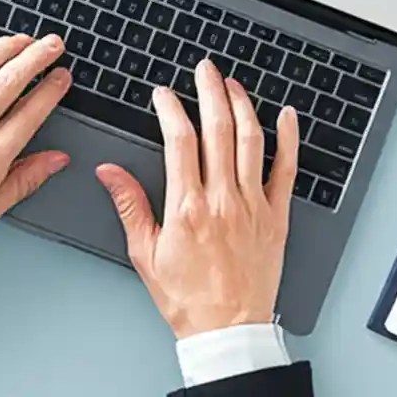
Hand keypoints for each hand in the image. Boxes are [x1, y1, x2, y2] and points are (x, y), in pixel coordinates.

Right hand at [96, 60, 298, 338]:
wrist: (228, 328)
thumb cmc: (188, 297)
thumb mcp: (145, 254)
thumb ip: (130, 205)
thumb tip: (108, 173)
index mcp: (187, 207)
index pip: (179, 140)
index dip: (171, 108)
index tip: (164, 93)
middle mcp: (223, 199)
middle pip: (218, 129)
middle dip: (209, 91)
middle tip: (204, 69)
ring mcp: (253, 204)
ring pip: (251, 140)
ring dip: (242, 105)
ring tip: (232, 84)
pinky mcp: (276, 215)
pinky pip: (286, 168)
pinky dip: (288, 138)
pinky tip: (285, 115)